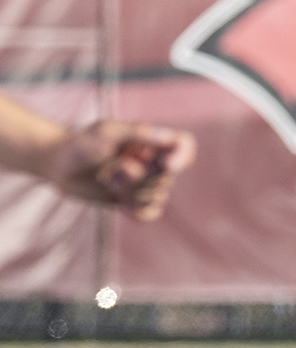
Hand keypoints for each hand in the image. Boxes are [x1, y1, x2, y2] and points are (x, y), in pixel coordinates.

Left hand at [46, 120, 196, 221]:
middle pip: (167, 177)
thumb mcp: (107, 132)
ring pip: (156, 196)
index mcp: (153, 141)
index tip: (168, 164)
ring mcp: (146, 184)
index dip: (183, 155)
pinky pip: (149, 214)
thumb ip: (137, 133)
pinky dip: (137, 212)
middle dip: (141, 178)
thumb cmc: (81, 143)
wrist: (60, 165)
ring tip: (108, 181)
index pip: (183, 144)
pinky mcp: (134, 202)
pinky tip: (120, 205)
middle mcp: (154, 162)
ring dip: (130, 192)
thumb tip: (167, 138)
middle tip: (115, 169)